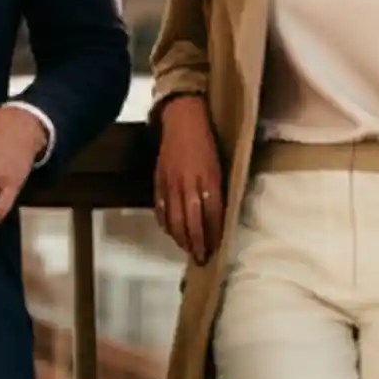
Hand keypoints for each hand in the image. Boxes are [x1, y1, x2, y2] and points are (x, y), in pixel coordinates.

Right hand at [155, 95, 223, 263]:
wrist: (183, 120)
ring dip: (180, 238)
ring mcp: (171, 184)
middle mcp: (189, 184)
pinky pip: (160, 208)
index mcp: (209, 179)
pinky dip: (165, 223)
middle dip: (196, 243)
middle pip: (191, 222)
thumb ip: (217, 191)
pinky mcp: (159, 181)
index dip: (213, 234)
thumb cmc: (207, 142)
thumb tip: (219, 216)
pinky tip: (170, 232)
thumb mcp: (219, 165)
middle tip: (200, 258)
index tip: (216, 248)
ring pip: (174, 219)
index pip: (211, 215)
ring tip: (186, 249)